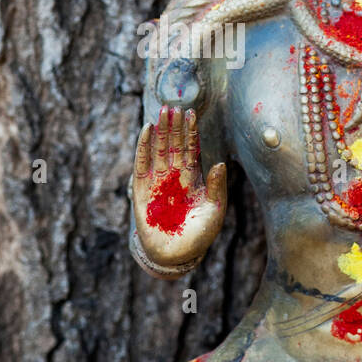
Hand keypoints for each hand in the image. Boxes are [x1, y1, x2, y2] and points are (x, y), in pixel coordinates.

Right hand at [132, 106, 226, 268]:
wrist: (175, 255)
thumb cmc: (198, 235)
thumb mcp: (214, 211)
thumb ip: (216, 187)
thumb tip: (219, 163)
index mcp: (193, 179)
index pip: (191, 149)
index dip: (191, 132)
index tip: (192, 113)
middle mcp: (175, 176)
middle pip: (174, 145)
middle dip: (175, 126)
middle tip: (175, 106)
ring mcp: (158, 181)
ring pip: (159, 150)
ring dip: (160, 131)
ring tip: (162, 112)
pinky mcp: (142, 189)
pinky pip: (142, 163)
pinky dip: (143, 147)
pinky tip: (146, 130)